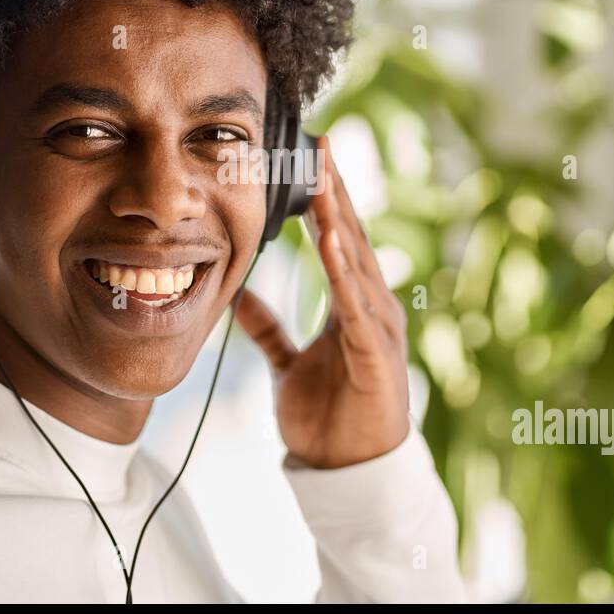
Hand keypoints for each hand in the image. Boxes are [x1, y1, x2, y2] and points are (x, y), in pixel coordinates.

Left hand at [235, 134, 411, 467]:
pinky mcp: (374, 355)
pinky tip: (330, 240)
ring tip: (321, 177)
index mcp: (352, 305)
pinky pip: (355, 306)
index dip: (324, 198)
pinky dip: (342, 271)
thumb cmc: (329, 417)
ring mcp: (376, 328)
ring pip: (355, 262)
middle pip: (350, 237)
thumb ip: (268, 328)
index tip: (310, 156)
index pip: (337, 239)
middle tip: (320, 142)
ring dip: (337, 218)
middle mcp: (371, 307)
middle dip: (334, 190)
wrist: (348, 471)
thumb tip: (237, 295)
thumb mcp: (289, 362)